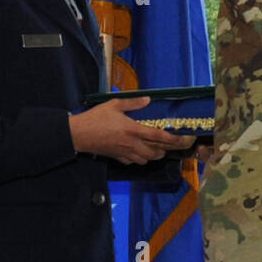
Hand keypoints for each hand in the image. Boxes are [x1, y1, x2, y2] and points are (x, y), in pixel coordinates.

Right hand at [68, 96, 193, 164]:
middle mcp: (131, 144)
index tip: (183, 140)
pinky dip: (138, 159)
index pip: (159, 137)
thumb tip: (148, 100)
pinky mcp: (116, 157)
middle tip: (168, 145)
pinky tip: (137, 152)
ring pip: (145, 160)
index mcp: (133, 130)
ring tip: (156, 149)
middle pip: (155, 153)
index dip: (173, 140)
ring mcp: (124, 152)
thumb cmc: (95, 118)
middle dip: (164, 151)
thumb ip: (133, 103)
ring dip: (152, 156)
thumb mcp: (114, 105)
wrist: (78, 134)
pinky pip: (132, 162)